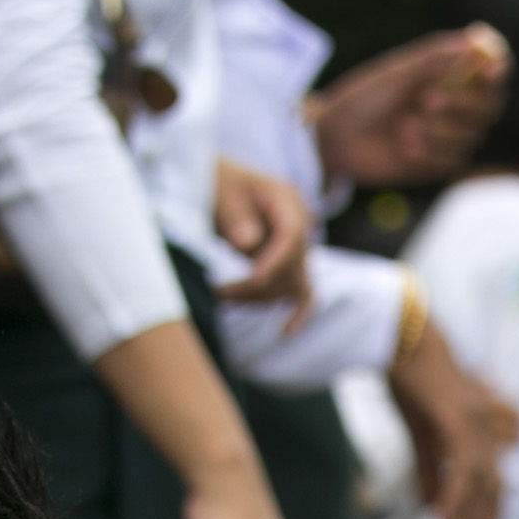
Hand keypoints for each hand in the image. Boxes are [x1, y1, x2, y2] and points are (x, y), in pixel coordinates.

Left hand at [210, 160, 313, 310]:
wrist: (216, 185)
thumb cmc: (216, 185)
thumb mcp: (220, 194)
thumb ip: (235, 216)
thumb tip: (249, 244)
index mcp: (287, 199)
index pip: (292, 235)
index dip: (275, 260)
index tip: (253, 278)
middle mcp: (301, 224)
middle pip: (291, 266)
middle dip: (256, 284)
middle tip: (217, 292)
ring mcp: (298, 247)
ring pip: (291, 285)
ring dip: (257, 297)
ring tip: (218, 296)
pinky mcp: (291, 266)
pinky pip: (302, 294)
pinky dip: (297, 314)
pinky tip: (285, 333)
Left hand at [310, 26, 510, 190]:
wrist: (337, 139)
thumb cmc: (363, 98)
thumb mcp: (397, 73)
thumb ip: (434, 58)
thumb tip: (472, 41)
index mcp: (449, 74)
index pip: (490, 71)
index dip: (498, 69)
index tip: (492, 67)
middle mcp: (456, 103)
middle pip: (490, 106)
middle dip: (462, 103)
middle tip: (427, 98)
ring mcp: (450, 135)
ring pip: (472, 136)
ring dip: (439, 130)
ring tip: (403, 126)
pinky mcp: (441, 163)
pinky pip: (455, 160)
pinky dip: (431, 152)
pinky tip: (404, 147)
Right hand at [389, 318, 516, 518]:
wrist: (401, 335)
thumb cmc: (409, 379)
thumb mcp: (418, 434)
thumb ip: (429, 471)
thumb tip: (430, 507)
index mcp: (478, 436)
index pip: (490, 491)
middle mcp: (485, 433)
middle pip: (491, 495)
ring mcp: (477, 425)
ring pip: (480, 487)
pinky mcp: (460, 419)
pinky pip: (463, 468)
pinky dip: (456, 496)